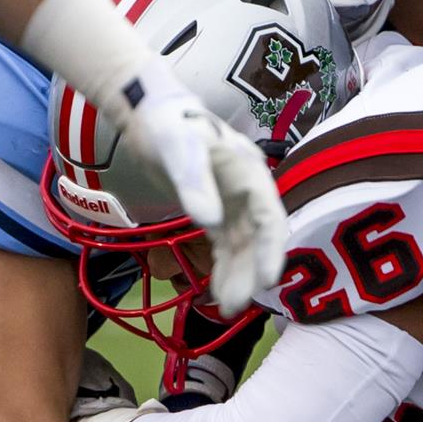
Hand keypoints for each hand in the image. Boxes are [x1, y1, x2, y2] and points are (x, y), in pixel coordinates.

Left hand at [127, 59, 286, 309]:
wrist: (150, 113)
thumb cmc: (170, 124)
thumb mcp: (180, 149)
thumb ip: (195, 183)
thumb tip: (210, 223)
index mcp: (251, 174)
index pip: (270, 218)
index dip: (272, 250)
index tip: (268, 280)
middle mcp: (249, 192)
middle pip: (257, 239)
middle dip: (250, 273)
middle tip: (234, 306)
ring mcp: (234, 203)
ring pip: (242, 247)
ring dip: (237, 275)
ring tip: (226, 308)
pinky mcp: (216, 210)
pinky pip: (225, 245)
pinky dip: (224, 267)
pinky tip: (218, 291)